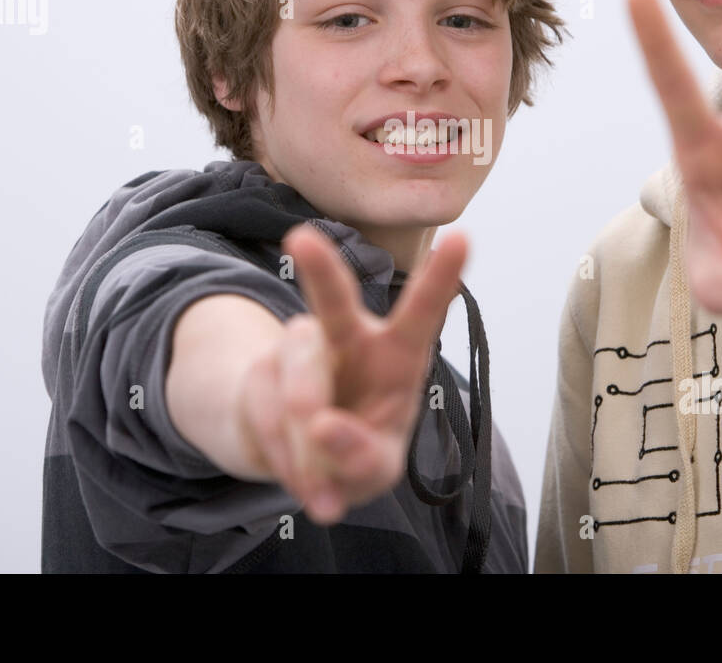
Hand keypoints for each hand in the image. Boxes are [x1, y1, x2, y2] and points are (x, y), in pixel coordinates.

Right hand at [237, 224, 467, 524]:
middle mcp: (347, 336)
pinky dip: (284, 459)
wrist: (299, 462)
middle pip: (333, 301)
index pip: (422, 313)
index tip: (462, 237)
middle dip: (321, 270)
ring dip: (308, 444)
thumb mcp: (374, 468)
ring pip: (298, 388)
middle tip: (302, 240)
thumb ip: (361, 456)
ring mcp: (298, 350)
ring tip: (321, 483)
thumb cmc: (358, 450)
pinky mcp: (260, 372)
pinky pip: (266, 417)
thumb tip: (322, 430)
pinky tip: (299, 475)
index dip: (441, 279)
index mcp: (396, 354)